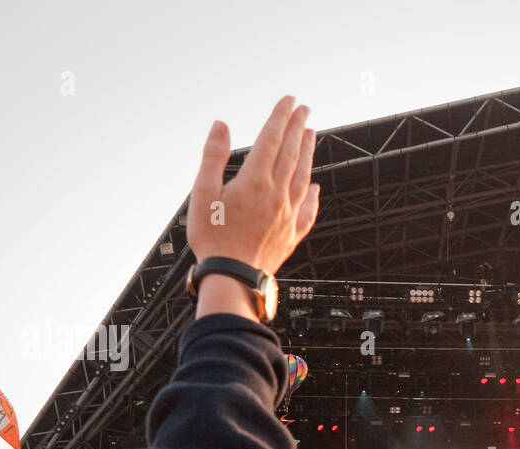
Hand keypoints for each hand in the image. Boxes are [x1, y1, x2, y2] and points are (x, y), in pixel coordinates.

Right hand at [188, 97, 320, 273]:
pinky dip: (314, 196)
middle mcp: (277, 194)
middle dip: (298, 128)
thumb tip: (221, 124)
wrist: (232, 276)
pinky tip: (317, 188)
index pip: (271, 139)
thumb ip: (213, 157)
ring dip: (308, 154)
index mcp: (255, 181)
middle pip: (291, 154)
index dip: (280, 117)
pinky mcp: (290, 235)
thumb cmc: (212, 237)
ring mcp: (287, 215)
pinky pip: (307, 211)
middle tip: (305, 109)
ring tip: (312, 136)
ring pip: (303, 177)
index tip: (289, 101)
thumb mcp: (202, 193)